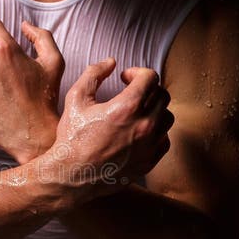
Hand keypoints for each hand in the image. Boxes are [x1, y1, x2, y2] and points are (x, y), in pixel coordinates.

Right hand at [45, 59, 173, 195]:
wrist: (72, 176)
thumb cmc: (72, 138)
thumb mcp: (75, 99)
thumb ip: (93, 74)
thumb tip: (110, 62)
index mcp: (127, 107)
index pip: (150, 77)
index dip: (138, 72)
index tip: (126, 78)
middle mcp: (144, 126)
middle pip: (162, 94)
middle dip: (147, 88)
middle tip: (132, 92)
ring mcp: (149, 146)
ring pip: (167, 117)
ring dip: (155, 109)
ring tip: (137, 111)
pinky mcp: (149, 161)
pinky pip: (164, 139)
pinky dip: (156, 131)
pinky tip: (139, 131)